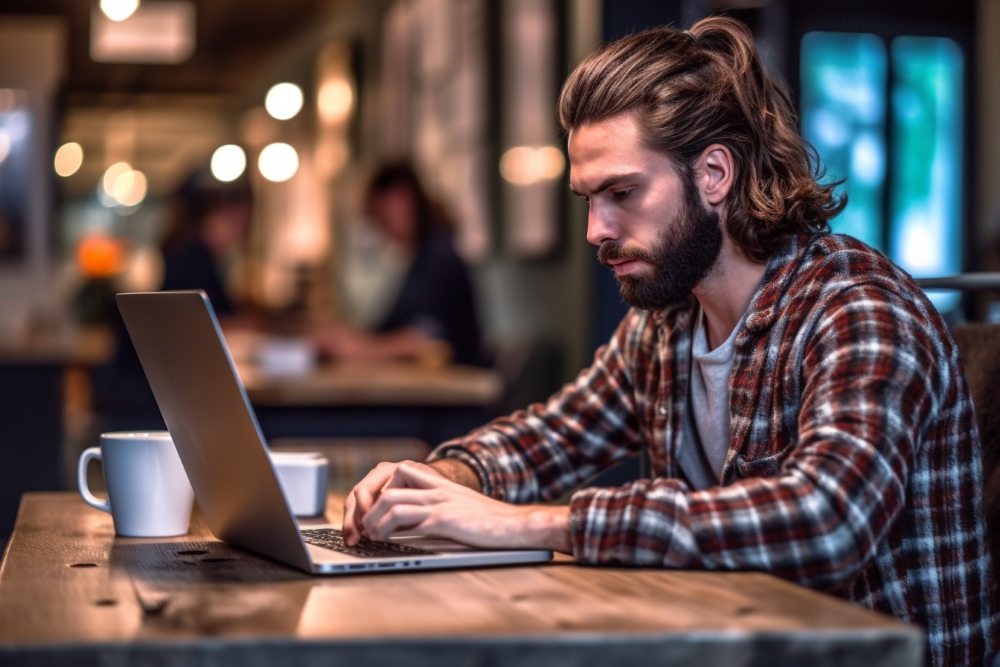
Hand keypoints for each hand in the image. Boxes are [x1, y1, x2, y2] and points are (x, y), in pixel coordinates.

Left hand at [342, 461, 571, 552]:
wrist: (514, 525)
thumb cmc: (486, 521)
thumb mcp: (455, 506)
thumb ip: (429, 507)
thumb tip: (398, 523)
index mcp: (438, 481)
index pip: (395, 472)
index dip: (375, 491)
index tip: (367, 511)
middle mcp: (436, 487)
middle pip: (387, 485)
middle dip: (367, 507)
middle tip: (360, 527)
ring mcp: (440, 502)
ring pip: (392, 501)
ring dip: (374, 520)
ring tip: (370, 535)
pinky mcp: (445, 520)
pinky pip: (409, 520)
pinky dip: (390, 530)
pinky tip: (386, 540)